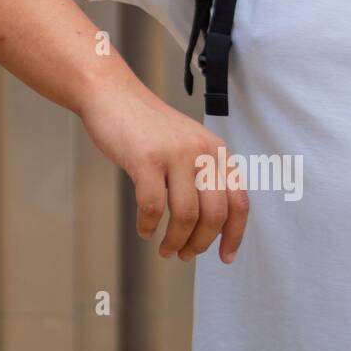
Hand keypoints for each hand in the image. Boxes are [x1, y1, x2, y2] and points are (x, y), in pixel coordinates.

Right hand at [80, 82, 247, 262]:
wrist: (112, 95)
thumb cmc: (145, 124)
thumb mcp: (187, 143)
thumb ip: (202, 173)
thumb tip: (209, 222)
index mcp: (215, 150)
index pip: (238, 201)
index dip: (234, 235)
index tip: (225, 256)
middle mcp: (201, 151)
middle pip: (214, 215)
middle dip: (200, 243)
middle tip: (185, 254)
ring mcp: (174, 154)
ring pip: (185, 216)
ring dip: (176, 241)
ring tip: (165, 248)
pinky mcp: (146, 159)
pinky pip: (153, 207)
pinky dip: (149, 226)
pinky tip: (145, 229)